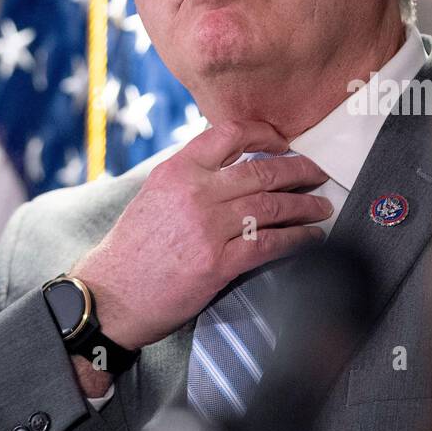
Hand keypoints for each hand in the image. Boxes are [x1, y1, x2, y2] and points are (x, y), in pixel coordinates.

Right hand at [69, 120, 331, 352]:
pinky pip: (270, 244)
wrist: (109, 296)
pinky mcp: (218, 263)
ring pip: (272, 205)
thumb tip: (232, 168)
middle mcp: (194, 192)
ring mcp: (208, 227)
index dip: (265, 134)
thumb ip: (191, 177)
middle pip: (262, 170)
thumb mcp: (154, 195)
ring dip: (305, 205)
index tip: (285, 142)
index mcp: (177, 170)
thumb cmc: (132, 250)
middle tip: (317, 174)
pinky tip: (312, 238)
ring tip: (322, 206)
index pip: (230, 134)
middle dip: (299, 171)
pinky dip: (298, 239)